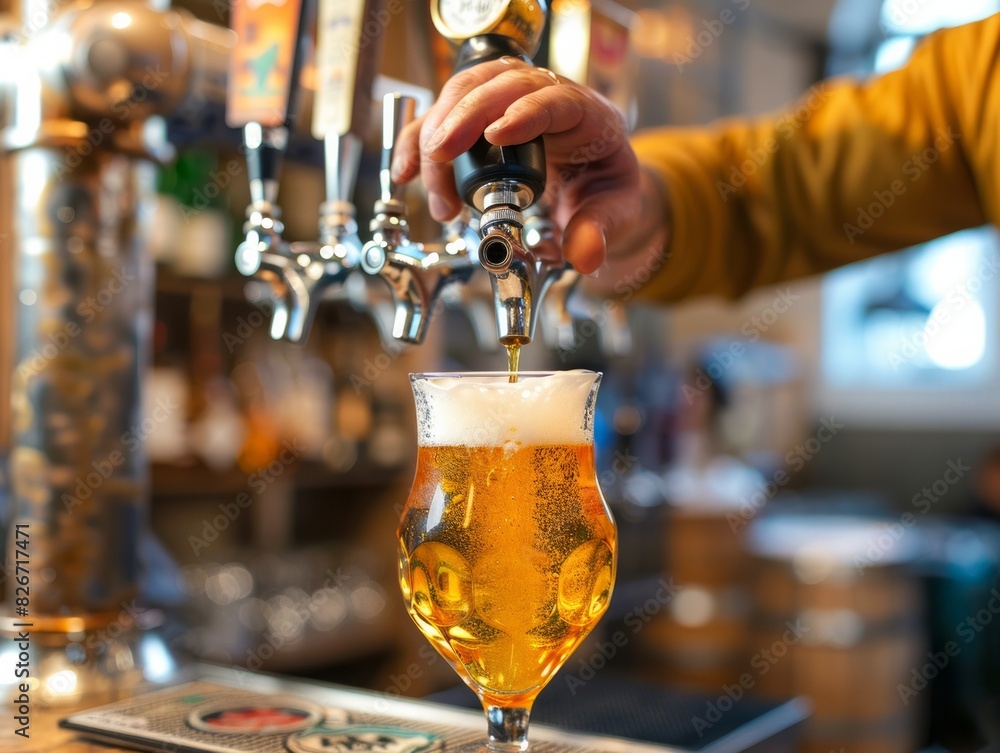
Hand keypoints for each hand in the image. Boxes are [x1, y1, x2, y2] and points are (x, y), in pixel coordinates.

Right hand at [390, 57, 656, 275]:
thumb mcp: (616, 211)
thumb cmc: (604, 189)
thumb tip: (585, 254)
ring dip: (438, 136)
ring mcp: (508, 102)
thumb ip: (600, 231)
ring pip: (463, 94)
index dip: (525, 111)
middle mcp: (545, 95)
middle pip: (498, 85)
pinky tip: (405, 171)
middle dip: (464, 118)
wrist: (593, 187)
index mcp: (588, 114)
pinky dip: (417, 141)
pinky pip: (441, 118)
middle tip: (442, 157)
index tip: (497, 134)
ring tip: (436, 191)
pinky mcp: (479, 120)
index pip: (555, 97)